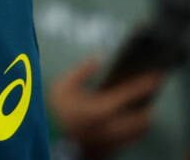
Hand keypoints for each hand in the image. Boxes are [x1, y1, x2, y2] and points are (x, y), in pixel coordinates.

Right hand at [47, 57, 162, 156]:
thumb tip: (97, 58)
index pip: (130, 93)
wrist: (50, 139)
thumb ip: (80, 72)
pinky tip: (130, 121)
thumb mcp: (62, 87)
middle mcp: (112, 127)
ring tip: (141, 107)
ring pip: (140, 130)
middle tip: (149, 93)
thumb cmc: (56, 112)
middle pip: (143, 117)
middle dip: (148, 105)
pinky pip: (133, 138)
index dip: (145, 83)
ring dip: (143, 117)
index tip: (156, 75)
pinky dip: (136, 128)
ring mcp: (115, 140)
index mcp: (101, 109)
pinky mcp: (113, 147)